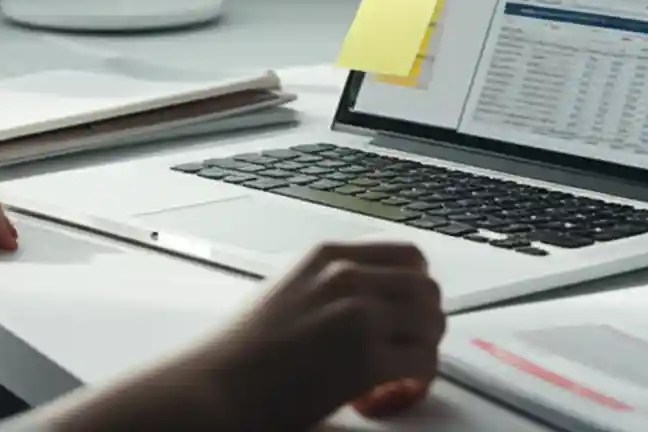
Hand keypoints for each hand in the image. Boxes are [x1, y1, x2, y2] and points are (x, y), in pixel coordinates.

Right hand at [199, 243, 444, 429]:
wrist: (214, 390)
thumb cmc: (241, 352)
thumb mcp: (289, 289)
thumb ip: (333, 283)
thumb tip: (376, 296)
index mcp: (329, 256)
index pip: (409, 256)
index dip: (416, 289)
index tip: (408, 312)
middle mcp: (348, 276)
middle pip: (428, 289)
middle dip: (424, 322)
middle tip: (407, 349)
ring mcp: (359, 315)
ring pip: (432, 324)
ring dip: (423, 351)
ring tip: (397, 373)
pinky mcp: (366, 359)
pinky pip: (423, 364)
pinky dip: (416, 382)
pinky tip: (389, 392)